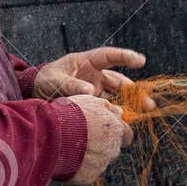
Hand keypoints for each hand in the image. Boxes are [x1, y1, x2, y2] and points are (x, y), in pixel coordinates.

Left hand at [34, 46, 153, 110]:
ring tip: (141, 118)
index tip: (140, 60)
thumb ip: (71, 85)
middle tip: (148, 104)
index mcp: (87, 62)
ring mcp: (96, 91)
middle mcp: (96, 76)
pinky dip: (115, 119)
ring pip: (118, 99)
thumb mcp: (55, 80)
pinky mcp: (94, 105)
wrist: (37, 93)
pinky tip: (123, 128)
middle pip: (120, 82)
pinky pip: (108, 111)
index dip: (125, 57)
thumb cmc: (46, 80)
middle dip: (135, 92)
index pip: (109, 56)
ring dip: (130, 109)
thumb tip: (91, 92)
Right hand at [61, 96, 132, 185]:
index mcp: (116, 129)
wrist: (54, 136)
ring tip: (72, 147)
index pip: (127, 135)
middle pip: (113, 149)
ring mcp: (102, 165)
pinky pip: (87, 172)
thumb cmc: (72, 114)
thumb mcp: (92, 102)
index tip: (108, 132)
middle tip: (84, 138)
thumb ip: (109, 108)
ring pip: (100, 161)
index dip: (119, 133)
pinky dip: (80, 167)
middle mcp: (113, 149)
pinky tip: (68, 158)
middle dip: (103, 145)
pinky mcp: (90, 177)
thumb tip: (121, 113)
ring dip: (91, 156)